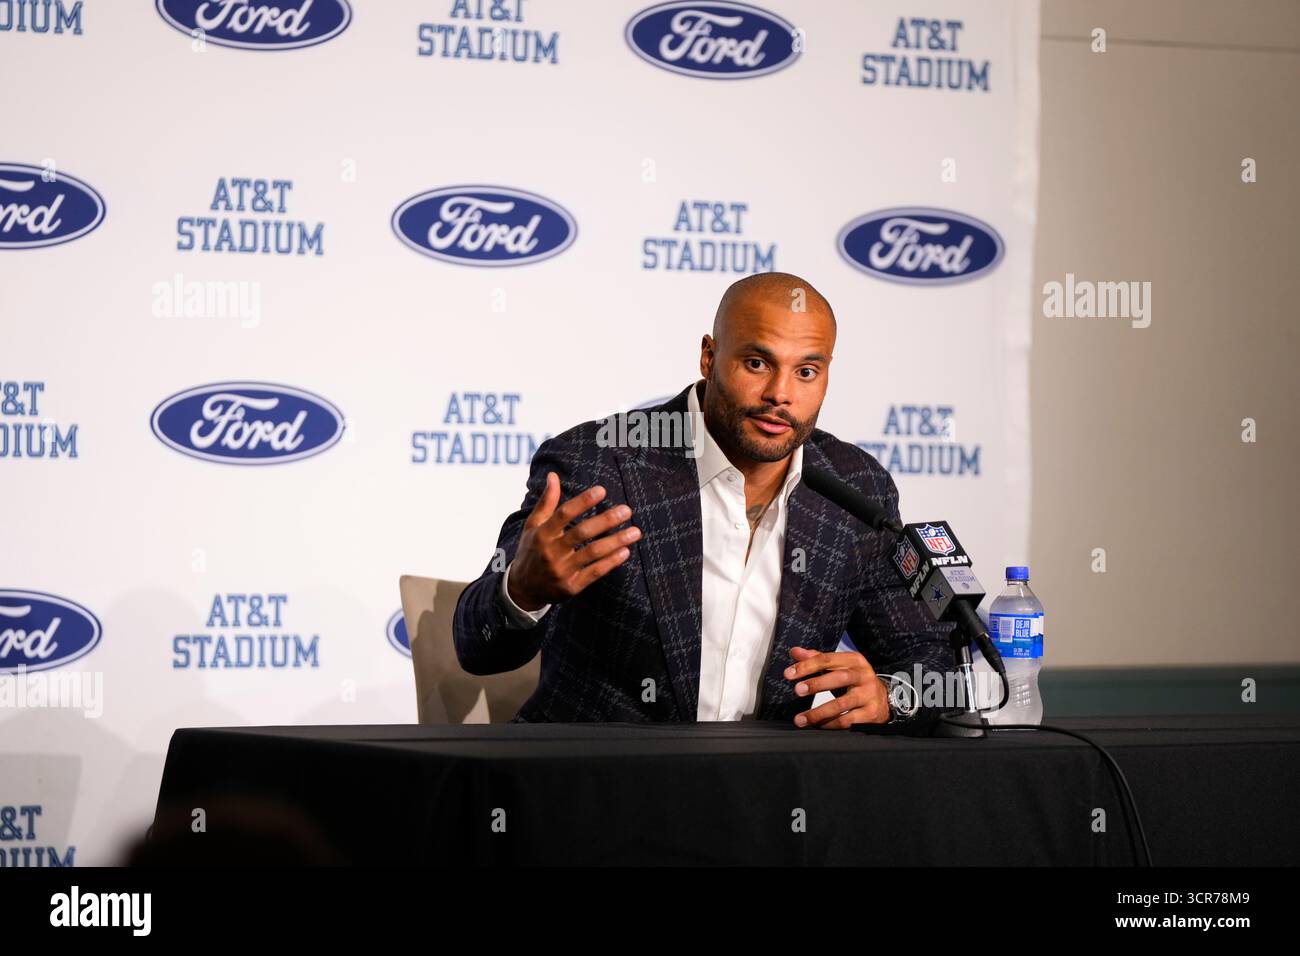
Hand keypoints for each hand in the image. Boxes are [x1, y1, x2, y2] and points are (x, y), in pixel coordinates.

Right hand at [506, 472, 639, 610]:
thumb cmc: (531, 551)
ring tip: (635, 532)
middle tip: (627, 510)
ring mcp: (562, 571)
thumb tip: (553, 475)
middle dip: (606, 520)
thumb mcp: (533, 526)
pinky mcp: (571, 586)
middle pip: (581, 533)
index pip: (564, 514)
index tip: (602, 491)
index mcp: (542, 534)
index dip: (583, 501)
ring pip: (592, 553)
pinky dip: (611, 562)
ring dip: (616, 541)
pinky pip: (594, 573)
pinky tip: (625, 551)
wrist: (523, 589)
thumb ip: (546, 502)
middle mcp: (551, 552)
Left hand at [784, 646, 890, 728]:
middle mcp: (863, 676)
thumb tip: (794, 652)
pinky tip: (818, 725)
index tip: (788, 674)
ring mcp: (868, 695)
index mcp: (854, 660)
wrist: (883, 698)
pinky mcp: (870, 713)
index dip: (807, 665)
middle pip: (839, 678)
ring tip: (800, 719)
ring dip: (819, 712)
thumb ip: (817, 659)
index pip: (828, 659)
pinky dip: (830, 724)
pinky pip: (847, 721)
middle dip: (817, 684)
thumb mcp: (839, 666)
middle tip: (797, 690)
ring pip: (842, 704)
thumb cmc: (854, 680)